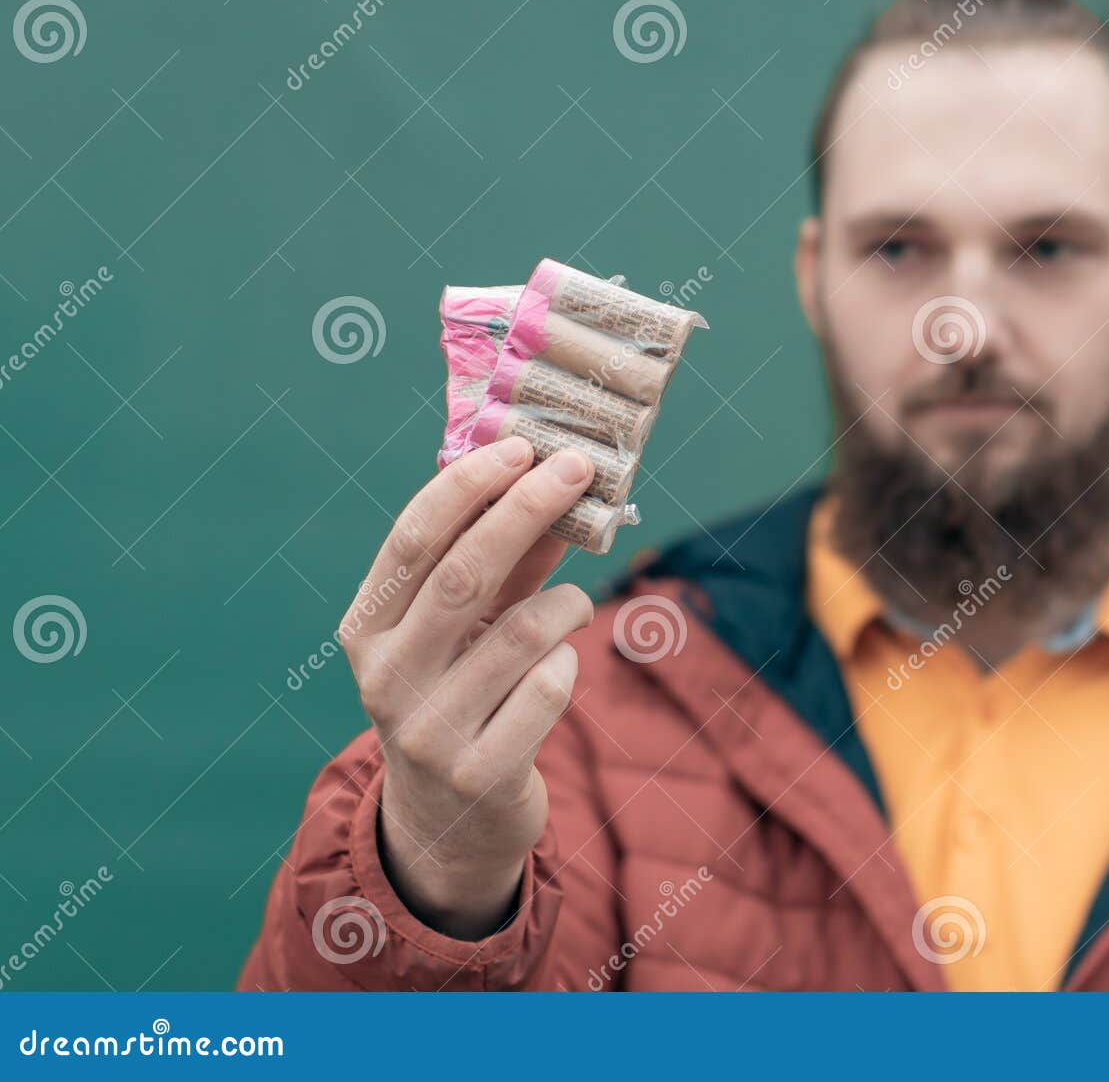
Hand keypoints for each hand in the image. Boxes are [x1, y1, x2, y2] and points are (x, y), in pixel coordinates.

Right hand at [338, 437, 595, 938]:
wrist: (449, 823)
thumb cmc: (461, 695)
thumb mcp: (465, 629)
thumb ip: (503, 563)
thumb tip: (551, 483)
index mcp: (368, 629)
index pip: (413, 540)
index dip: (469, 487)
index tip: (521, 449)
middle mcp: (387, 677)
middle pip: (463, 574)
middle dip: (526, 511)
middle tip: (574, 469)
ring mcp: (429, 731)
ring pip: (524, 633)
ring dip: (566, 601)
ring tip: (576, 601)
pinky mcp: (480, 774)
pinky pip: (550, 690)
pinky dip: (568, 664)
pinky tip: (558, 670)